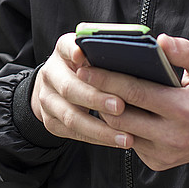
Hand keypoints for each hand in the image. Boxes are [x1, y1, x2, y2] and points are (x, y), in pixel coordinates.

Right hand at [30, 32, 138, 148]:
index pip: (66, 46)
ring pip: (71, 117)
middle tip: (120, 106)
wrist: (59, 85)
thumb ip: (109, 50)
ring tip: (126, 137)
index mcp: (63, 50)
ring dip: (100, 129)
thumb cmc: (91, 67)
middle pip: (70, 87)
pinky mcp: (50, 121)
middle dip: (96, 99)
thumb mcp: (95, 53)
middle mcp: (50, 73)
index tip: (82, 54)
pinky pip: (74, 133)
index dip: (74, 50)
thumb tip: (141, 49)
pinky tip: (117, 141)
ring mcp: (47, 99)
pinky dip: (97, 139)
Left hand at [78, 35, 188, 170]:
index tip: (85, 66)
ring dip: (106, 110)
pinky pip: (130, 141)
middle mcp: (173, 137)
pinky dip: (120, 125)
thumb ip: (187, 52)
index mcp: (185, 110)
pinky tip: (115, 106)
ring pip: (121, 131)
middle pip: (121, 116)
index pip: (136, 93)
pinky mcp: (159, 163)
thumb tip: (159, 41)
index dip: (108, 79)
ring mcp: (165, 154)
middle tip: (81, 75)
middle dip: (98, 95)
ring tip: (94, 88)